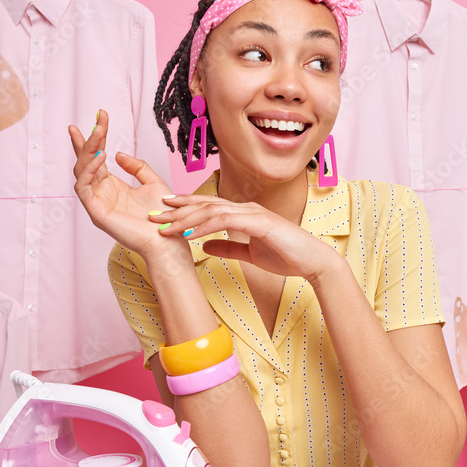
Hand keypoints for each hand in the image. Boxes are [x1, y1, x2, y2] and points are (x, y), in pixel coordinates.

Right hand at [68, 110, 180, 256]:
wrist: (167, 238)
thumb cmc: (163, 215)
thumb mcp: (152, 182)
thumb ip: (137, 167)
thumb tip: (117, 153)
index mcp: (113, 187)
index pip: (98, 158)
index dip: (97, 137)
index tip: (101, 116)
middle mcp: (102, 193)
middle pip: (85, 162)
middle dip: (84, 141)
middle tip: (84, 123)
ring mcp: (97, 202)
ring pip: (82, 171)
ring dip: (87, 150)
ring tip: (96, 133)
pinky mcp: (95, 212)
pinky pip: (83, 187)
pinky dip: (89, 170)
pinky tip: (100, 157)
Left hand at [149, 195, 340, 281]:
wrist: (313, 262)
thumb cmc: (287, 257)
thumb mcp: (250, 254)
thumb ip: (228, 247)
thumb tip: (205, 247)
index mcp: (244, 214)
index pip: (208, 207)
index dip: (185, 207)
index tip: (163, 212)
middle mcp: (246, 208)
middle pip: (205, 204)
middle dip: (177, 209)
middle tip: (153, 214)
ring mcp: (253, 213)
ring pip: (212, 210)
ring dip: (186, 218)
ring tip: (165, 225)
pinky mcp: (259, 223)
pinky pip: (226, 221)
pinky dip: (205, 227)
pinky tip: (189, 234)